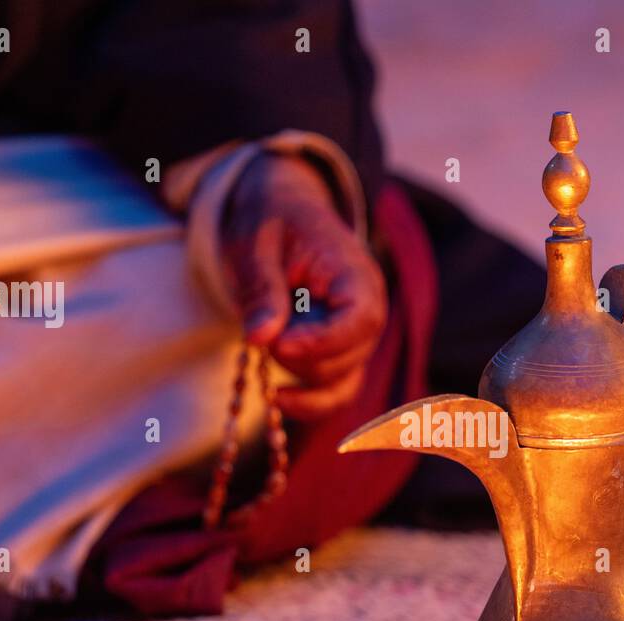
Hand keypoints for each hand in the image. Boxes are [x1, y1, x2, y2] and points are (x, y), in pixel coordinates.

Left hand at [224, 154, 386, 420]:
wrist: (279, 214)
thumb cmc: (271, 221)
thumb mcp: (255, 243)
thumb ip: (262, 288)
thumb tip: (262, 338)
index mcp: (356, 275)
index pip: (361, 320)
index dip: (324, 341)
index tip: (279, 345)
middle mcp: (368, 312)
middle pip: (349, 358)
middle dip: (301, 359)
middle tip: (260, 335)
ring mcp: (355, 339)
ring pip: (342, 383)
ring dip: (301, 383)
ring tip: (265, 357)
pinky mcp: (337, 357)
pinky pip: (333, 394)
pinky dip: (308, 403)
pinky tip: (277, 398)